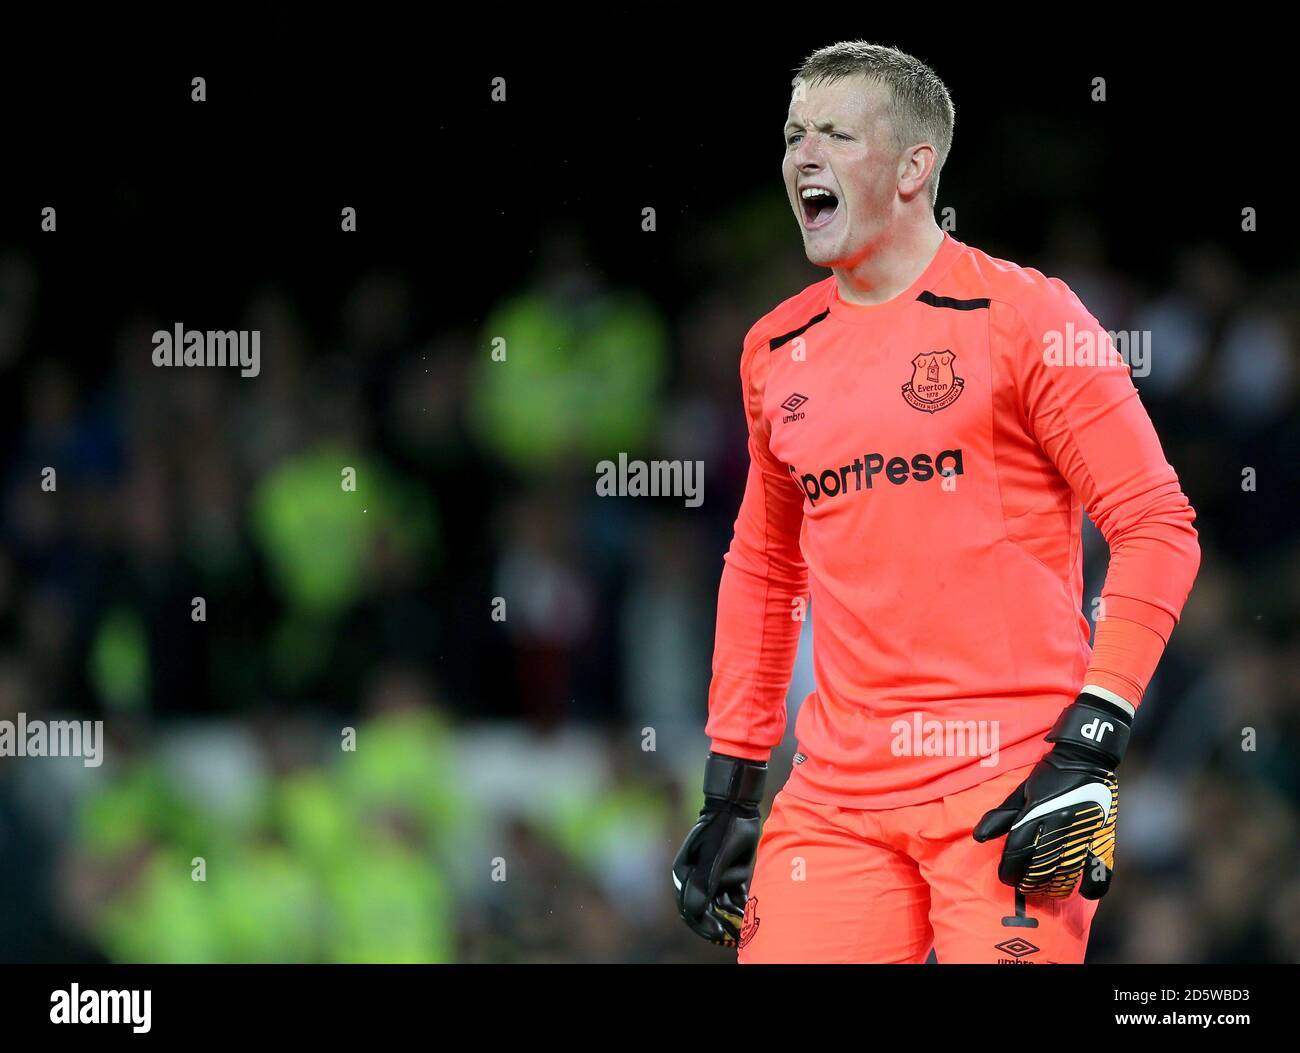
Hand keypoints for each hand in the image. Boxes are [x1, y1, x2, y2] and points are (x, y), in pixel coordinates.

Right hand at [672, 753, 765, 944]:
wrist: (737, 808)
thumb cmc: (721, 830)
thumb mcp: (713, 857)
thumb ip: (704, 884)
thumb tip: (694, 913)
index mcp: (684, 874)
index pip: (689, 907)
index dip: (703, 924)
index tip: (718, 934)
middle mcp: (697, 878)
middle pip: (705, 910)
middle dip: (718, 925)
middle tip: (733, 938)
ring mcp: (714, 877)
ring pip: (722, 905)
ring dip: (733, 917)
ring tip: (746, 928)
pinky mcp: (730, 874)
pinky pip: (735, 896)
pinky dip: (742, 906)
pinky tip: (750, 915)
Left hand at [973, 691, 1128, 898]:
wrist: (1086, 758)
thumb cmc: (1050, 775)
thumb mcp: (1021, 791)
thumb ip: (1001, 815)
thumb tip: (978, 837)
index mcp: (1035, 812)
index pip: (1018, 849)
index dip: (1010, 869)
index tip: (1006, 878)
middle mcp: (1058, 824)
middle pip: (1041, 864)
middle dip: (1030, 881)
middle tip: (1025, 887)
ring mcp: (1082, 831)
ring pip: (1067, 869)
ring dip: (1055, 886)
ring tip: (1047, 891)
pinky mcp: (1102, 834)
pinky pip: (1102, 865)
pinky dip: (1094, 883)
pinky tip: (1084, 892)